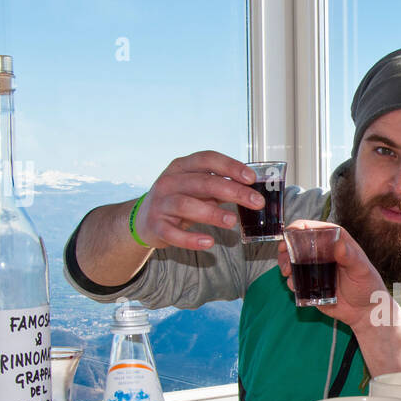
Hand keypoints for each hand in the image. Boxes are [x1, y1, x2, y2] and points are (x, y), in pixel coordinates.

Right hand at [133, 151, 263, 250]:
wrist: (144, 221)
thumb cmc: (178, 200)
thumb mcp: (196, 188)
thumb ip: (220, 186)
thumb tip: (252, 189)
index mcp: (181, 167)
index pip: (207, 159)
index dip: (231, 166)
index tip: (252, 178)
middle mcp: (169, 181)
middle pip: (203, 182)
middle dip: (233, 191)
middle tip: (256, 202)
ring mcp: (160, 204)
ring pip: (186, 205)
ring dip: (212, 213)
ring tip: (232, 221)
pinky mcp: (155, 226)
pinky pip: (173, 233)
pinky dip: (191, 239)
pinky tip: (208, 242)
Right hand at [277, 225, 388, 327]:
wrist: (365, 310)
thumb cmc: (368, 285)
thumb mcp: (361, 269)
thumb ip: (350, 257)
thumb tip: (339, 245)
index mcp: (335, 240)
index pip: (313, 228)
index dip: (297, 229)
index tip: (288, 236)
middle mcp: (323, 251)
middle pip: (297, 243)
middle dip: (286, 248)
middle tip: (284, 258)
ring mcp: (315, 267)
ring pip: (293, 260)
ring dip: (285, 264)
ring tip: (287, 272)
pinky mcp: (310, 283)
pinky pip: (295, 279)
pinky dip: (291, 281)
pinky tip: (294, 285)